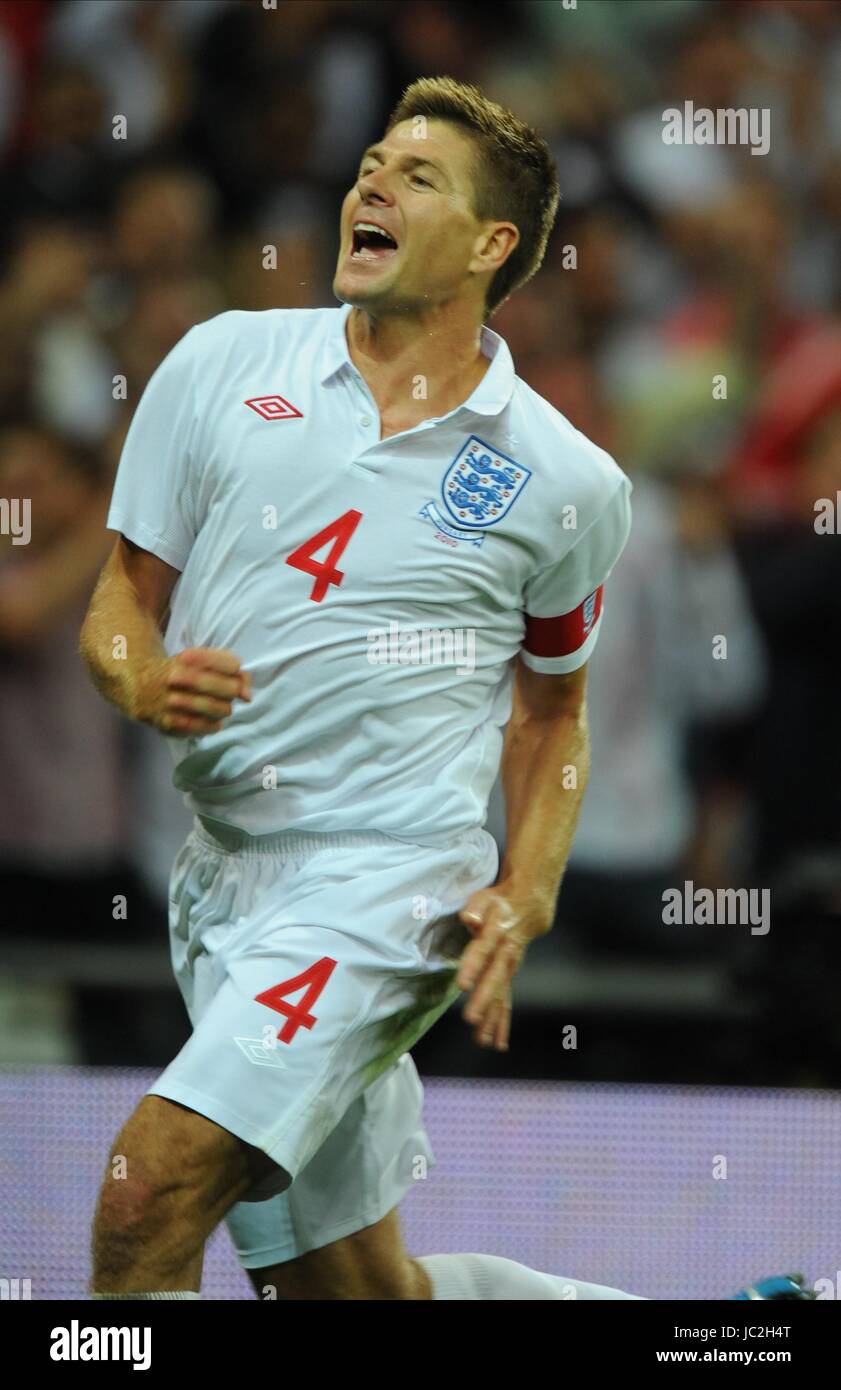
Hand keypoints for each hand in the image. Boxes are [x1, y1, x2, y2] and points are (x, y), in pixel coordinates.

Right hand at [133, 646, 251, 736]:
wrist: (140, 686)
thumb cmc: (181, 671)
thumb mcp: (201, 660)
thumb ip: (231, 670)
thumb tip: (247, 696)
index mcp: (189, 658)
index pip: (232, 665)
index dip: (237, 673)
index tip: (232, 675)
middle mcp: (179, 678)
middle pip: (230, 689)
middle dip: (232, 693)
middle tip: (224, 694)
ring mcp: (173, 702)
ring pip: (221, 710)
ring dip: (224, 709)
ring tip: (217, 707)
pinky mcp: (169, 723)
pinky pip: (205, 727)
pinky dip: (213, 724)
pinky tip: (211, 720)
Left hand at [456, 884, 550, 1051]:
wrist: (529, 908)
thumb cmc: (498, 902)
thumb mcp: (485, 898)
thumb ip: (475, 908)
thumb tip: (469, 919)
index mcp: (495, 933)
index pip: (482, 951)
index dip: (473, 966)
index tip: (462, 984)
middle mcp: (505, 953)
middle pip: (493, 978)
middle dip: (483, 999)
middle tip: (471, 1019)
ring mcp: (509, 968)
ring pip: (502, 995)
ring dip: (492, 1018)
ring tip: (481, 1041)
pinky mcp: (509, 977)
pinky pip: (507, 1002)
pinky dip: (501, 1022)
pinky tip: (497, 1042)